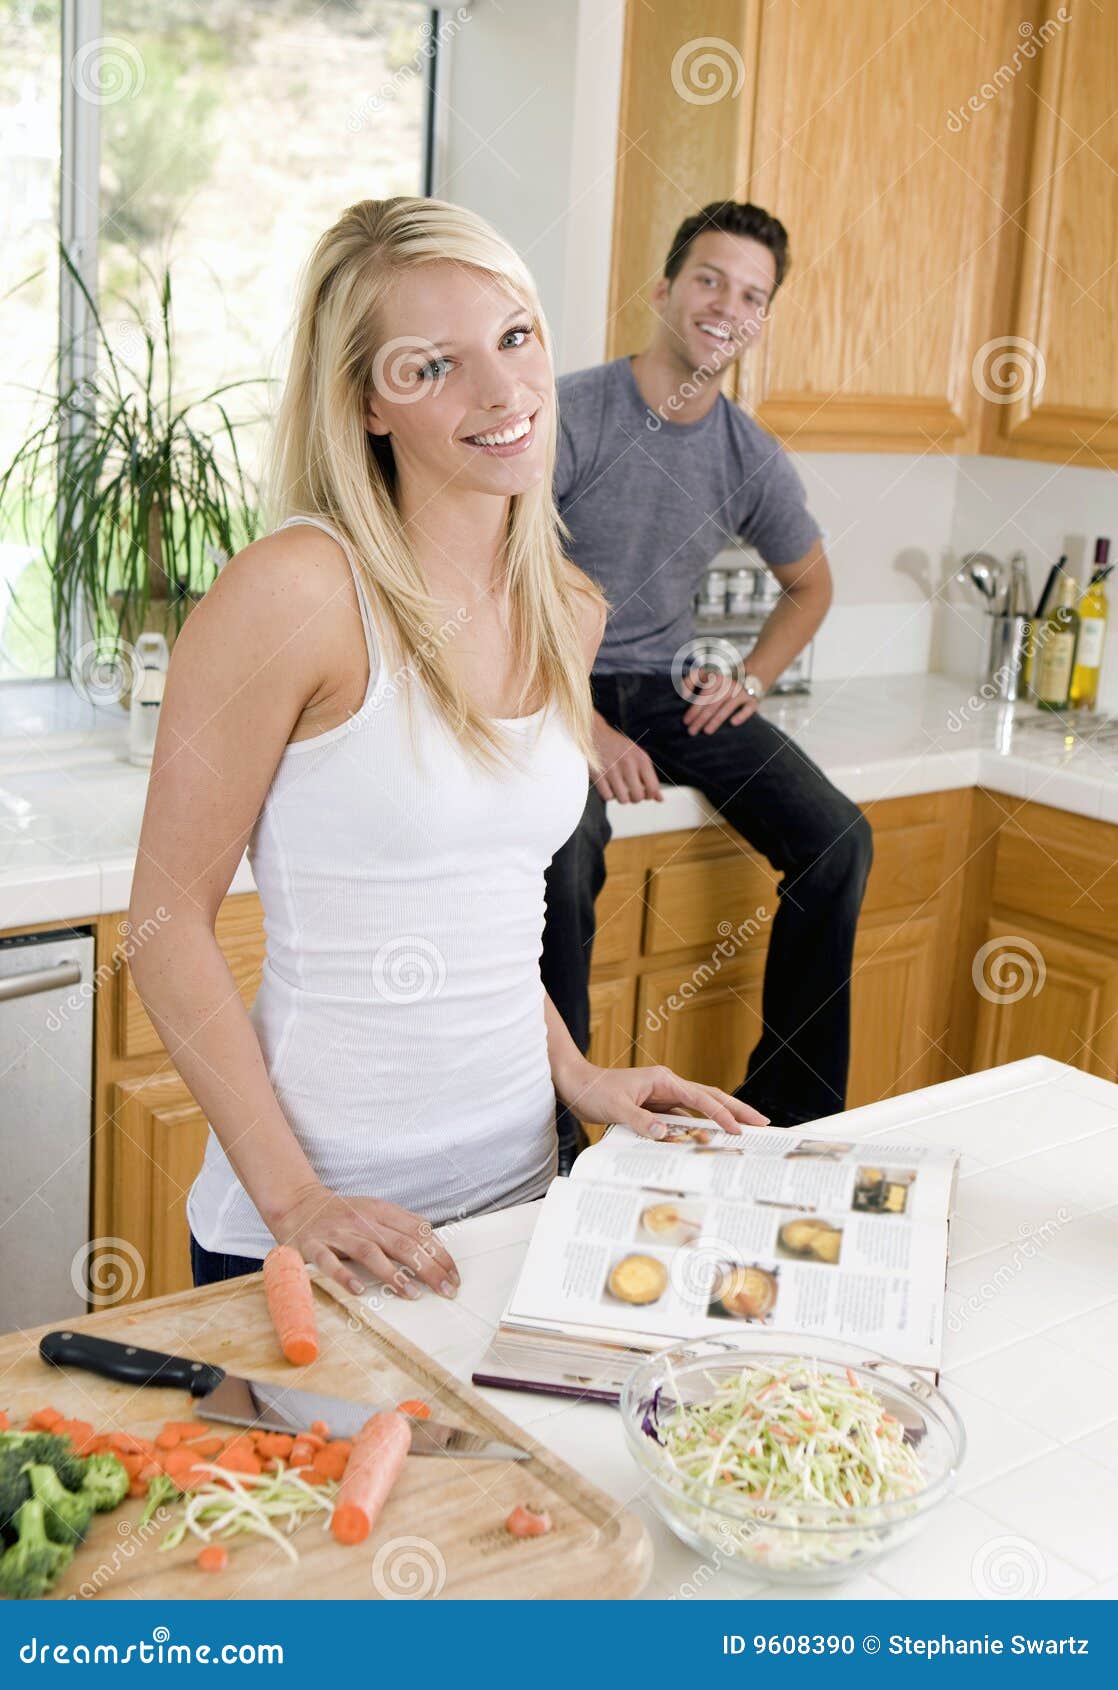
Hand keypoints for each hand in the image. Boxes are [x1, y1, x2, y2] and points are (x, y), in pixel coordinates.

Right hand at [270, 1183, 459, 1300]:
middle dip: (428, 1268)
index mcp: (381, 1211)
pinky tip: (359, 1291)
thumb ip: (401, 1223)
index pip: (418, 1232)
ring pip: (371, 1252)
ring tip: (413, 1294)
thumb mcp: (375, 1210)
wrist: (298, 1203)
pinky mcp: (314, 1246)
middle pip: (401, 1243)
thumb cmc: (342, 1213)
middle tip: (446, 1290)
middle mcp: (363, 1220)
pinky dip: (344, 1276)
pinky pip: (330, 1263)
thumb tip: (433, 1239)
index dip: (439, 1254)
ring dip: (394, 1274)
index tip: (454, 1276)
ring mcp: (339, 1233)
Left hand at [556, 1059, 770, 1138]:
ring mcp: (662, 1097)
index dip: (722, 1114)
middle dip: (736, 1110)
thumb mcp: (616, 1108)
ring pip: (699, 1109)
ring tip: (744, 1133)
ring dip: (720, 1120)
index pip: (701, 1098)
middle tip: (763, 1123)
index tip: (739, 1129)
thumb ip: (642, 1121)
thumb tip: (666, 1134)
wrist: (576, 1084)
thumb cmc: (594, 1091)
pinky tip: (706, 1142)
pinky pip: (681, 1120)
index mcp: (664, 1080)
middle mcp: (668, 1086)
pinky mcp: (655, 1108)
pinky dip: (696, 1129)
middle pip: (710, 1098)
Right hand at [591, 717, 661, 802]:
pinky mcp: (598, 774)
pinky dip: (608, 795)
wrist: (594, 733)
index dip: (649, 795)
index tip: (644, 793)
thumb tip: (660, 799)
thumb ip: (649, 777)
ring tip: (618, 789)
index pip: (653, 787)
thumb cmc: (618, 746)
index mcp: (641, 758)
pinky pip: (608, 797)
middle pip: (638, 796)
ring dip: (620, 798)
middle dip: (634, 799)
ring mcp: (612, 769)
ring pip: (623, 800)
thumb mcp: (637, 756)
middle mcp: (628, 763)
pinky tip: (608, 786)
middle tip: (630, 793)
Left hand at [682, 668, 759, 735]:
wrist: (747, 676)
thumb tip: (684, 694)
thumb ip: (690, 680)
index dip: (694, 709)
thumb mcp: (704, 675)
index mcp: (716, 678)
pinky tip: (733, 723)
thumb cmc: (718, 681)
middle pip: (714, 703)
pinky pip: (748, 708)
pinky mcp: (753, 699)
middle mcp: (729, 684)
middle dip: (701, 718)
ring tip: (707, 731)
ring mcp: (742, 692)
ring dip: (717, 719)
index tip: (686, 721)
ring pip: (728, 707)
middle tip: (692, 731)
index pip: (704, 695)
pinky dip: (742, 715)